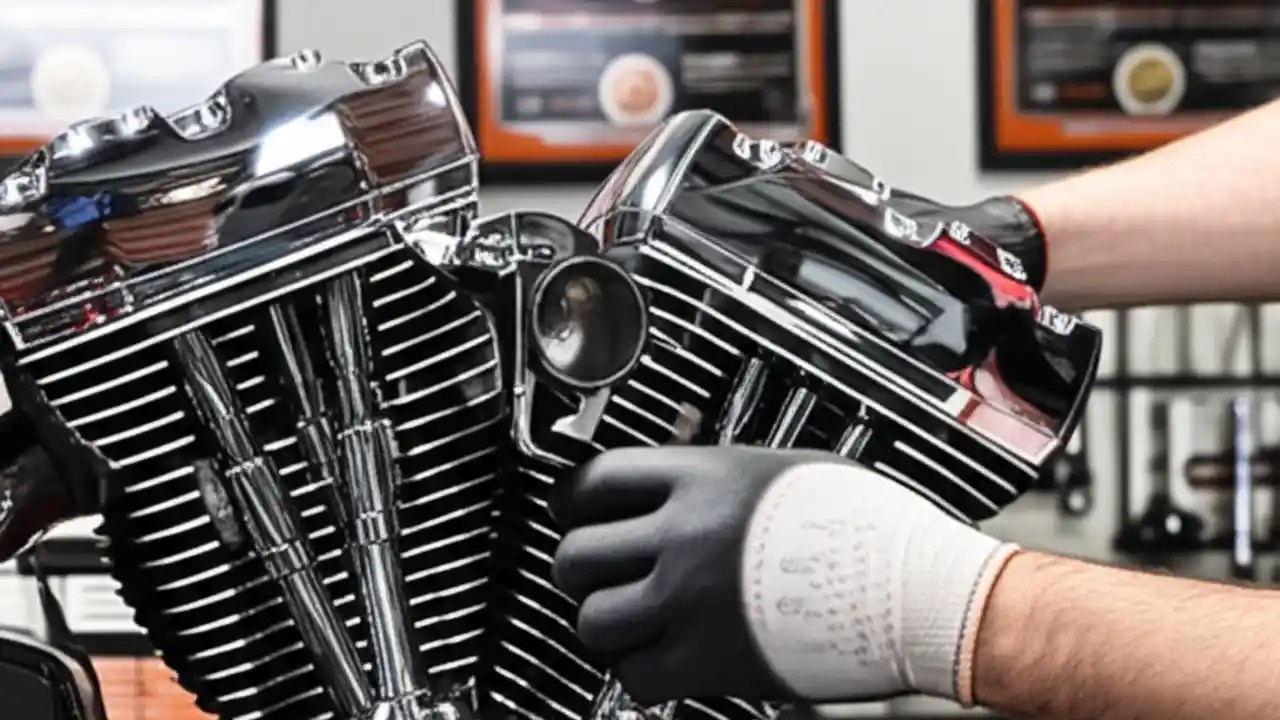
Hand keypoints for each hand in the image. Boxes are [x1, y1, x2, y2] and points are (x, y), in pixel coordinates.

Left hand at [551, 446, 1018, 705]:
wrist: (917, 589)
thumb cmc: (870, 527)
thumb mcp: (784, 471)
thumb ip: (719, 480)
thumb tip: (686, 487)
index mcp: (703, 480)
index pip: (593, 482)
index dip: (571, 500)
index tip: (573, 512)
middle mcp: (684, 537)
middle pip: (576, 555)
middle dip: (580, 567)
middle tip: (599, 573)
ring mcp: (691, 602)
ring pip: (591, 620)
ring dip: (603, 623)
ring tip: (630, 620)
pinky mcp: (709, 662)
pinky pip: (632, 676)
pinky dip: (637, 672)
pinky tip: (660, 659)